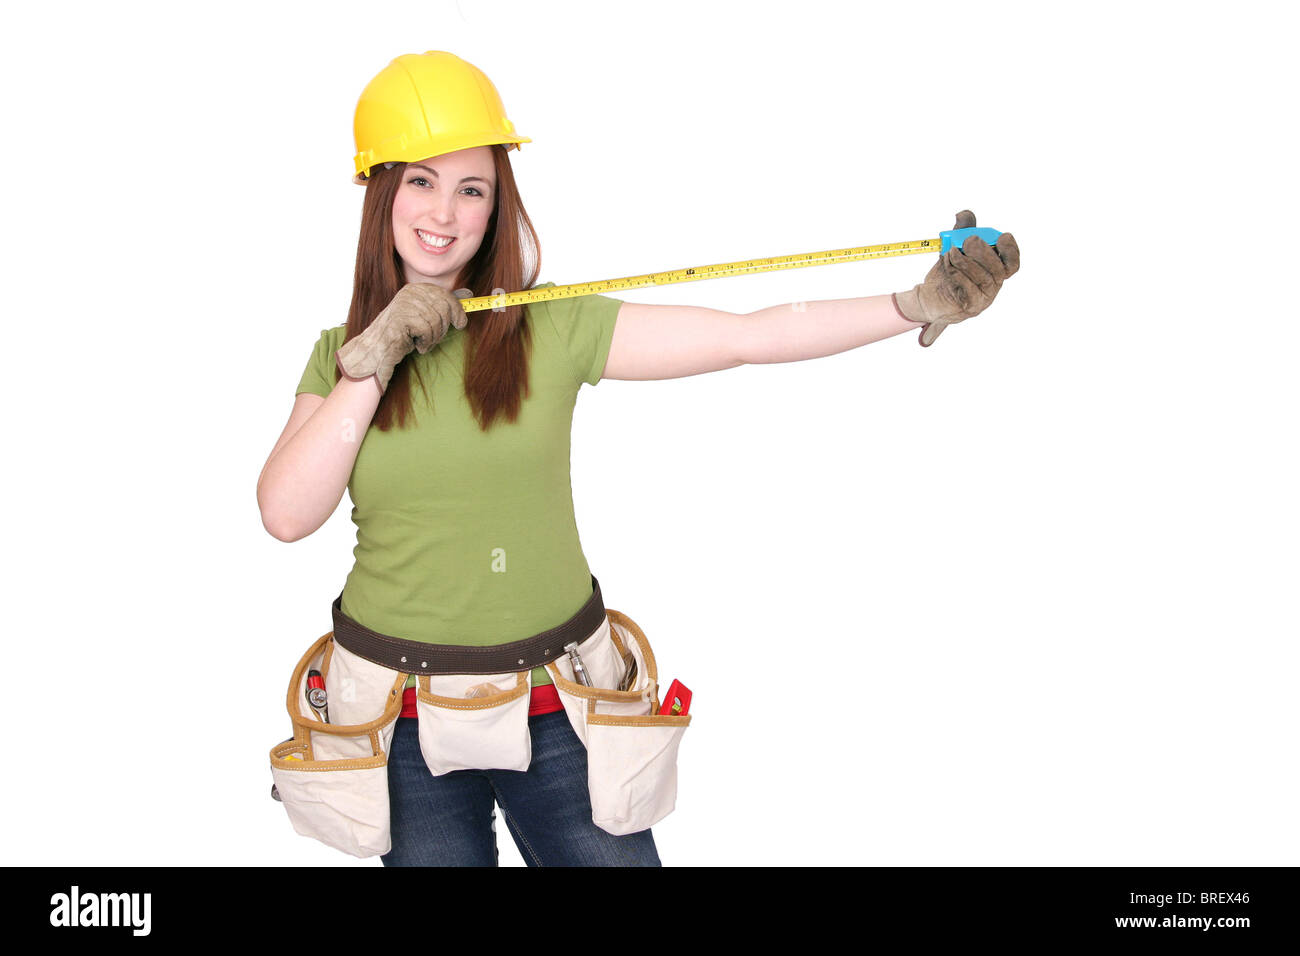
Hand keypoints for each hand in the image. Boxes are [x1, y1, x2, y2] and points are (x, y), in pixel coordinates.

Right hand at [335, 284, 469, 391]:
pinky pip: (427, 330)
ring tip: (421, 341)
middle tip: (433, 338)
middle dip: (443, 327)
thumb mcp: (425, 317)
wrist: (379, 349)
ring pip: (437, 321)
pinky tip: (416, 344)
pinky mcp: (402, 317)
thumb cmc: (404, 335)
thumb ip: (443, 305)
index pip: (446, 295)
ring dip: (433, 338)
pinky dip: (425, 342)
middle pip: (444, 308)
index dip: (457, 311)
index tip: (461, 324)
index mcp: (416, 289)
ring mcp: (405, 303)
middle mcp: (410, 292)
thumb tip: (468, 294)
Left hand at [893, 210, 1019, 346]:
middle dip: (984, 252)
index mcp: (995, 271)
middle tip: (968, 240)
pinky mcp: (969, 306)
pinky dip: (957, 273)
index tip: (1001, 237)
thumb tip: (963, 215)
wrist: (928, 297)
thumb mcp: (955, 248)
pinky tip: (947, 264)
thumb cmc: (947, 273)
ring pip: (982, 278)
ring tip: (950, 252)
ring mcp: (983, 298)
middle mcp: (993, 285)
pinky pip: (968, 289)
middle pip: (998, 269)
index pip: (1012, 263)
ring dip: (965, 261)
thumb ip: (962, 231)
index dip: (1010, 250)